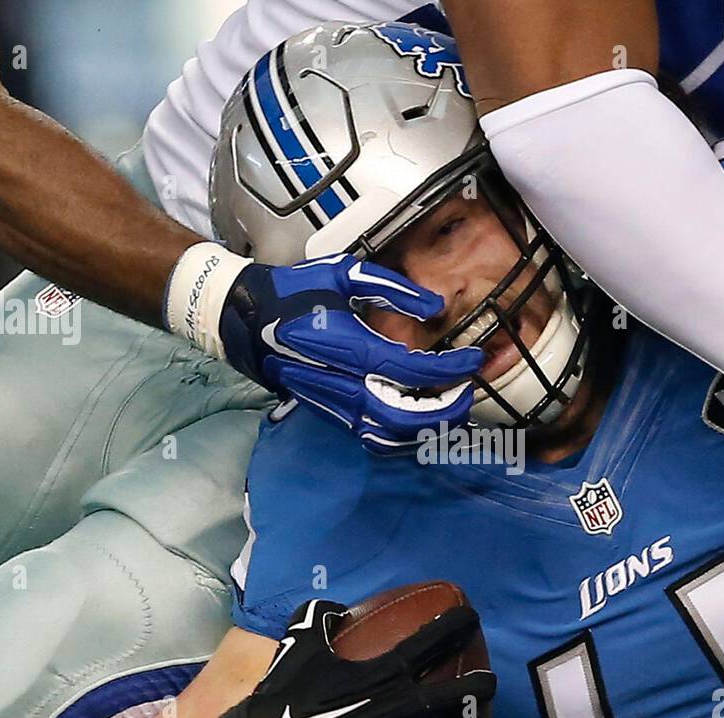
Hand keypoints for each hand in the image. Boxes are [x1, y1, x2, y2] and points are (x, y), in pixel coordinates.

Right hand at [165, 599, 495, 717]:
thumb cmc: (285, 695)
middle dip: (482, 686)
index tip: (473, 619)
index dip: (458, 626)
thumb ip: (321, 616)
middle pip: (461, 694)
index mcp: (386, 671)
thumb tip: (339, 608)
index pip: (435, 640)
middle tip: (489, 682)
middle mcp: (404, 708)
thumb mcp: (298, 642)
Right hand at [220, 254, 482, 451]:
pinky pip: (374, 437)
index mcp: (351, 349)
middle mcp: (345, 385)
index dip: (451, 369)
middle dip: (445, 410)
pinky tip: (421, 421)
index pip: (414, 371)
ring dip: (428, 429)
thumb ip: (393, 289)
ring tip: (452, 409)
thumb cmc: (297, 292)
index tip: (474, 359)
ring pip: (391, 436)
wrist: (248, 322)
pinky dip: (404, 437)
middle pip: (406, 417)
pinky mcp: (333, 415)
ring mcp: (337, 406)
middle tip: (468, 391)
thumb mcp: (345, 274)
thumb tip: (436, 308)